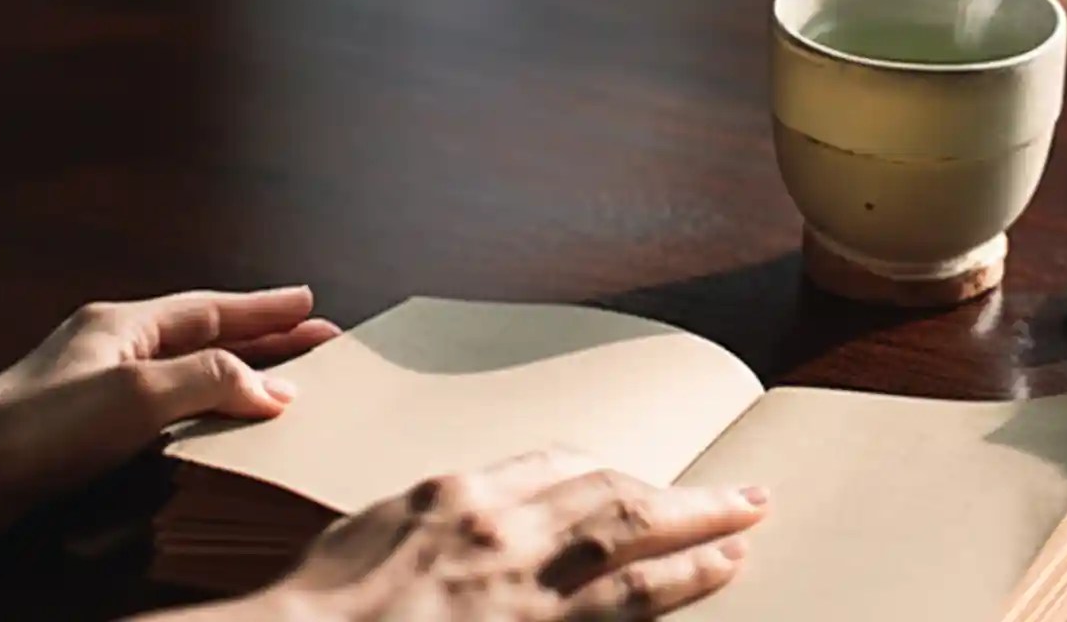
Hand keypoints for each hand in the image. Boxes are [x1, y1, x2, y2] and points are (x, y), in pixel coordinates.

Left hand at [0, 286, 339, 543]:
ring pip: (191, 375)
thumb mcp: (140, 392)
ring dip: (241, 378)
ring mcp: (104, 390)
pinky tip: (226, 432)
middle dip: (266, 340)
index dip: (265, 308)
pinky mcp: (93, 433)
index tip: (309, 304)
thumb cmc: (40, 425)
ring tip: (288, 388)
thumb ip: (214, 380)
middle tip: (318, 344)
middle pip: (208, 338)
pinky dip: (209, 414)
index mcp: (126, 324)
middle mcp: (117, 350)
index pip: (213, 309)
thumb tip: (278, 390)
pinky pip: (171, 413)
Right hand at [141, 448, 768, 621]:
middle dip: (678, 490)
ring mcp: (525, 582)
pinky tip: (718, 567)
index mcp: (456, 493)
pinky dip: (681, 580)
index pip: (553, 462)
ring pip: (634, 536)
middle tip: (736, 489)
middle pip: (611, 492)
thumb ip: (432, 517)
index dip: (606, 472)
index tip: (633, 480)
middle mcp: (502, 526)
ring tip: (747, 516)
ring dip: (700, 522)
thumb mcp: (372, 531)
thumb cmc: (319, 603)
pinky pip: (627, 600)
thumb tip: (463, 519)